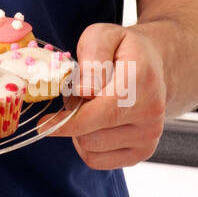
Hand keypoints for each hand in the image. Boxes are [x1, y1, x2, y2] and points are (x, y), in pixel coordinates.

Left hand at [38, 23, 167, 168]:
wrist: (154, 66)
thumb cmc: (122, 50)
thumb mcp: (103, 35)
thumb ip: (93, 56)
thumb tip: (85, 90)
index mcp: (141, 82)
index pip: (101, 113)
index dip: (68, 121)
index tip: (43, 123)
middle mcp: (150, 114)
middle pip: (90, 134)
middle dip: (73, 117)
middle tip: (78, 97)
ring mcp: (148, 137)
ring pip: (90, 149)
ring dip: (80, 131)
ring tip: (90, 107)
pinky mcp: (141, 153)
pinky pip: (97, 160)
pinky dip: (87, 146)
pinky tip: (95, 125)